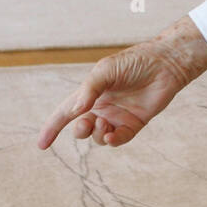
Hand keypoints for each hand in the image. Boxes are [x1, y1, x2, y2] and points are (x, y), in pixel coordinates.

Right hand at [36, 16, 206, 148]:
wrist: (165, 63)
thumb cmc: (134, 61)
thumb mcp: (105, 70)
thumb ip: (89, 90)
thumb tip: (75, 112)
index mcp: (90, 93)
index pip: (66, 112)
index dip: (53, 127)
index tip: (41, 145)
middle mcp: (102, 107)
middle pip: (82, 128)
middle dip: (79, 130)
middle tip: (86, 124)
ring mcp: (118, 116)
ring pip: (99, 137)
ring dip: (98, 134)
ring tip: (105, 124)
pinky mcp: (135, 123)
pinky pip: (119, 139)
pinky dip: (114, 141)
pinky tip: (113, 136)